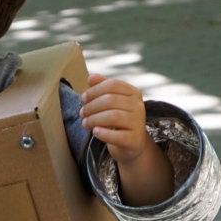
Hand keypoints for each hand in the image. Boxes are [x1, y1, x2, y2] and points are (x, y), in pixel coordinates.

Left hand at [79, 72, 173, 206]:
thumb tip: (91, 77)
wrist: (132, 143)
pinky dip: (103, 133)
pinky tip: (95, 132)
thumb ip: (102, 87)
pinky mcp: (134, 139)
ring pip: (113, 116)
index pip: (113, 84)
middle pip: (111, 100)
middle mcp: (138, 106)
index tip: (83, 98)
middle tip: (82, 114)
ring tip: (85, 123)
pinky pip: (117, 135)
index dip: (95, 90)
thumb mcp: (112, 101)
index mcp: (134, 92)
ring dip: (94, 119)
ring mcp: (138, 123)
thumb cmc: (119, 119)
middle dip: (92, 106)